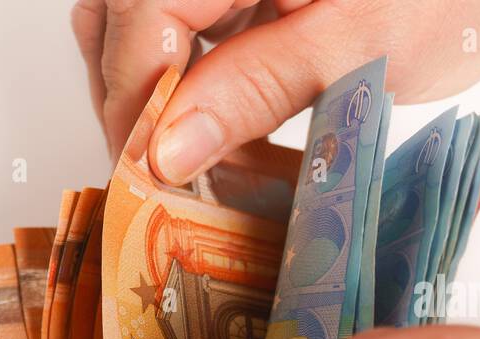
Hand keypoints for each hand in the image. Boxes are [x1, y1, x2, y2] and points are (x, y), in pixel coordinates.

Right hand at [70, 0, 479, 182]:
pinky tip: (229, 134)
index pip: (140, 16)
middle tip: (174, 181)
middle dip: (141, 104)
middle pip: (123, 19)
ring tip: (209, 162)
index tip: (151, 180)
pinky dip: (195, 86)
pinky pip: (186, 30)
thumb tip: (166, 149)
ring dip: (162, 99)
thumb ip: (250, 90)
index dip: (135, 104)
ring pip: (145, 26)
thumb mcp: (356, 48)